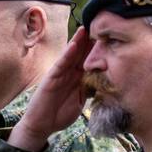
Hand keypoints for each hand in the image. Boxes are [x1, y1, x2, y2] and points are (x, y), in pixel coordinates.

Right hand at [9, 27, 92, 151]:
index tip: (109, 38)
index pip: (88, 60)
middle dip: (89, 40)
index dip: (97, 49)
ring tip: (86, 27)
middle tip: (99, 25)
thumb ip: (89, 90)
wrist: (42, 126)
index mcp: (76, 78)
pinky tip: (74, 44)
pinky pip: (60, 64)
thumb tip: (104, 83)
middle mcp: (68, 73)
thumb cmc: (59, 115)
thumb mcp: (80, 101)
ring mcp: (59, 74)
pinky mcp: (51, 78)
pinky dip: (67, 54)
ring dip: (78, 41)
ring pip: (70, 55)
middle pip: (80, 53)